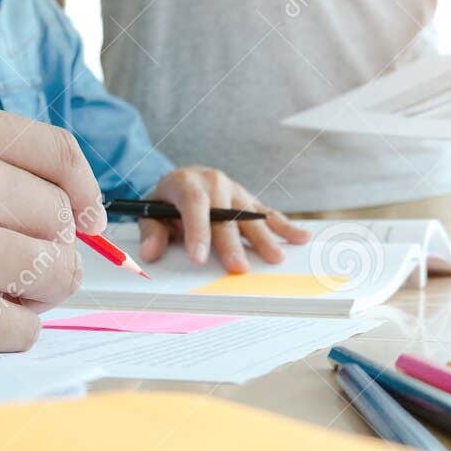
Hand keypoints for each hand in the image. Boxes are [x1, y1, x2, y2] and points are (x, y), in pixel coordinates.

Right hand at [0, 101, 103, 357]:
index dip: (84, 190)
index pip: (58, 154)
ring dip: (34, 291)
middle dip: (47, 247)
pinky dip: (7, 331)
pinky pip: (23, 330)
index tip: (85, 217)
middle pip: (62, 222)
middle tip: (12, 265)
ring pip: (54, 277)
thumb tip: (54, 200)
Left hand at [139, 166, 308, 273]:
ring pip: (250, 216)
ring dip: (264, 238)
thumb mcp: (149, 212)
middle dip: (232, 244)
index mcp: (187, 183)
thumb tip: (150, 253)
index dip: (197, 231)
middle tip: (238, 268)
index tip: (198, 257)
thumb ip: (151, 232)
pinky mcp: (249, 201)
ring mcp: (235, 191)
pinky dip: (285, 227)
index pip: (194, 205)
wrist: (183, 181)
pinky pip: (268, 214)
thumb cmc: (166, 202)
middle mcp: (214, 183)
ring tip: (274, 258)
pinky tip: (300, 237)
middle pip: (225, 215)